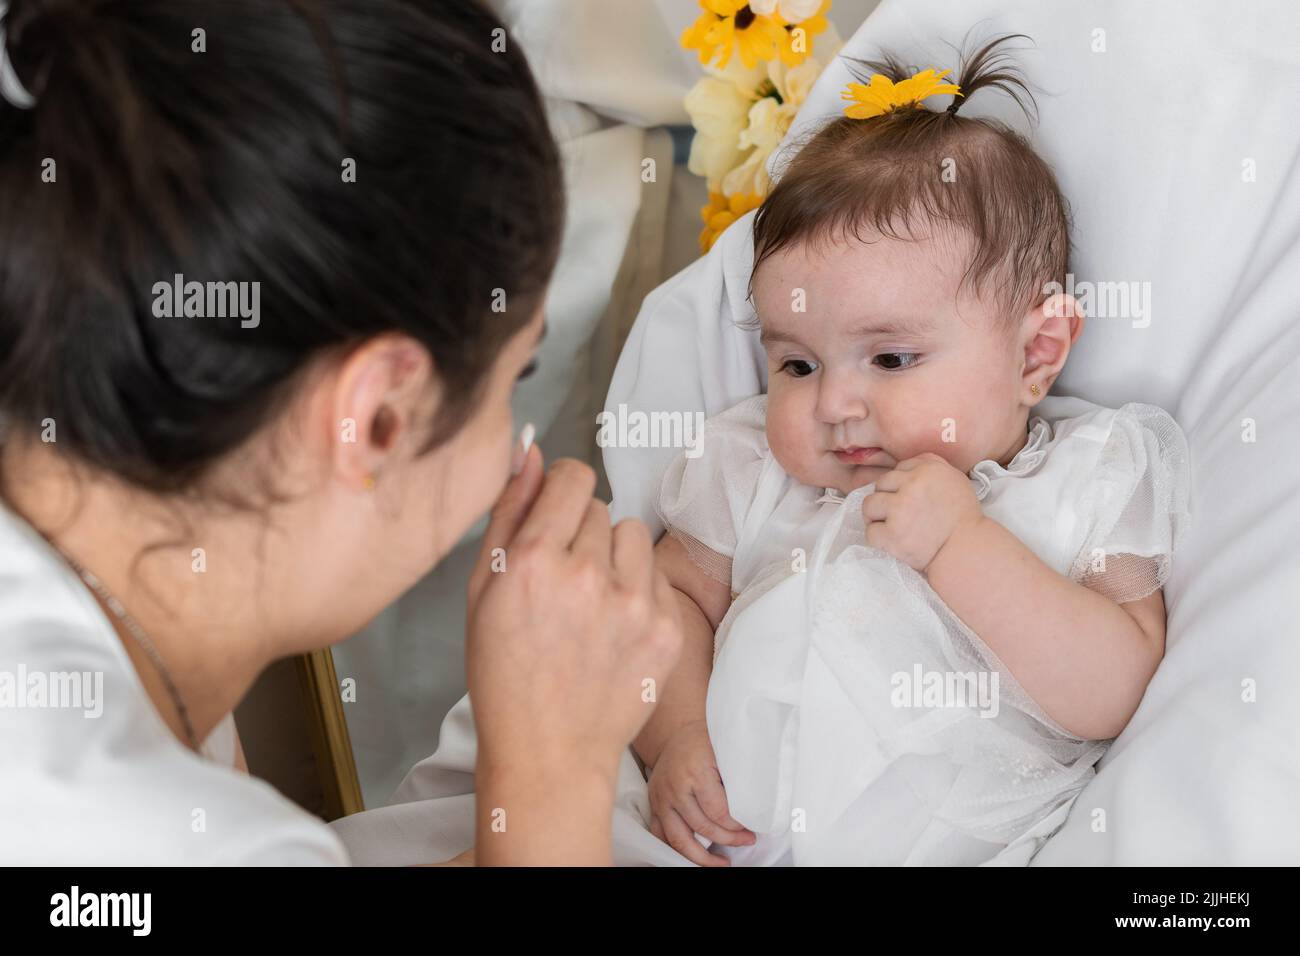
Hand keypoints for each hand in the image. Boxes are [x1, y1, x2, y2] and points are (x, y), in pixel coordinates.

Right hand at [466, 444, 683, 787]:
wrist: (548, 751)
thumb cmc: (505, 675)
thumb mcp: (482, 590)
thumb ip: (509, 513)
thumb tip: (531, 453)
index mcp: (534, 560)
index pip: (573, 477)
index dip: (562, 490)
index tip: (557, 512)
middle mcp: (588, 575)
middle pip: (600, 508)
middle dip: (580, 534)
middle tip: (561, 582)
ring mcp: (634, 603)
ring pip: (632, 535)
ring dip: (614, 556)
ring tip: (590, 603)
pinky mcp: (666, 628)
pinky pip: (656, 575)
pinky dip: (637, 592)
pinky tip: (611, 627)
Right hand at [646, 720, 754, 866]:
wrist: (675, 734)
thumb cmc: (706, 742)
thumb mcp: (725, 751)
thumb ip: (738, 777)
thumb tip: (758, 806)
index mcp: (695, 771)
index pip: (718, 812)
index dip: (737, 825)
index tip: (751, 827)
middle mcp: (675, 787)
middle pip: (702, 827)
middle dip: (728, 839)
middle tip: (748, 840)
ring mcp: (661, 799)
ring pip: (679, 839)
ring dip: (702, 857)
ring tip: (722, 863)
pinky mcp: (653, 806)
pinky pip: (661, 836)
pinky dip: (677, 851)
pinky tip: (695, 857)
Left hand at [861, 452, 983, 570]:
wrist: (967, 550)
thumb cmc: (964, 518)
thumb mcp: (955, 480)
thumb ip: (932, 466)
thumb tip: (906, 465)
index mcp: (928, 469)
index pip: (899, 468)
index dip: (900, 484)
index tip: (907, 497)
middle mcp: (911, 485)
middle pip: (880, 484)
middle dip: (886, 498)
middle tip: (897, 514)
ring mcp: (900, 509)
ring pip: (869, 505)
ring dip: (875, 516)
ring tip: (889, 526)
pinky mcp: (892, 534)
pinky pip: (870, 532)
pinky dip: (879, 539)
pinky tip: (892, 542)